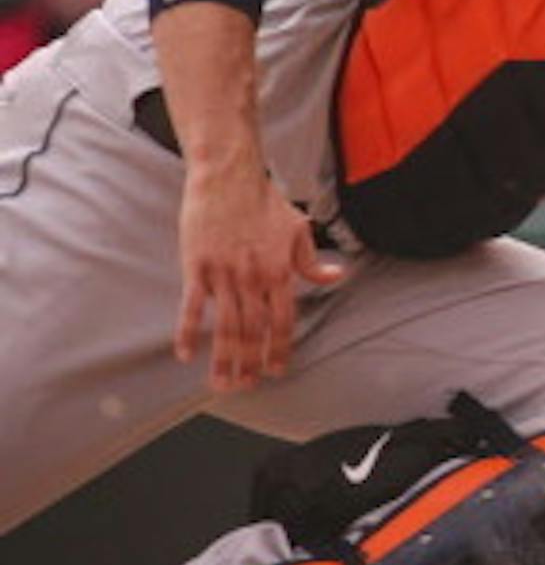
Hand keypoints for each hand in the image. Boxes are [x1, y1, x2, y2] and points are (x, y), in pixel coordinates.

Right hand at [175, 164, 344, 391]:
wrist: (229, 176)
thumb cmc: (264, 201)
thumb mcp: (298, 230)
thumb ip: (312, 260)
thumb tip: (338, 275)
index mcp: (280, 271)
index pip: (283, 321)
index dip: (280, 348)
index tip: (276, 370)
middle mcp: (253, 278)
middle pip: (253, 331)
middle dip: (250, 363)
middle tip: (245, 387)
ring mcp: (223, 274)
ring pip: (225, 326)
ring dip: (223, 358)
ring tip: (220, 383)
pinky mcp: (197, 267)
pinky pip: (192, 307)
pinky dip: (187, 332)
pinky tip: (185, 354)